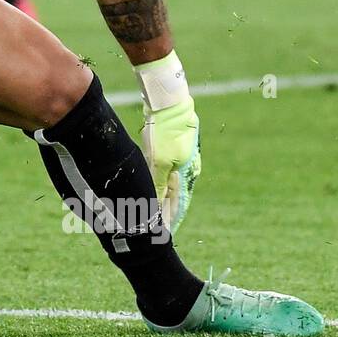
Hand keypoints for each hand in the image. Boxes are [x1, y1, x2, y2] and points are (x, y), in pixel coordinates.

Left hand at [141, 96, 200, 232]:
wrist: (168, 102)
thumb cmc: (166, 130)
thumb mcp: (160, 159)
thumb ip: (160, 182)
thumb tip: (157, 203)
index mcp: (187, 173)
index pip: (178, 203)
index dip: (171, 219)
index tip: (165, 235)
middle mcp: (186, 168)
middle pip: (174, 195)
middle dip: (165, 212)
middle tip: (155, 229)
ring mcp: (181, 157)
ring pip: (168, 184)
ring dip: (160, 198)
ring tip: (151, 212)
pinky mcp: (172, 148)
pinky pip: (164, 171)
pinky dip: (158, 182)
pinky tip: (151, 188)